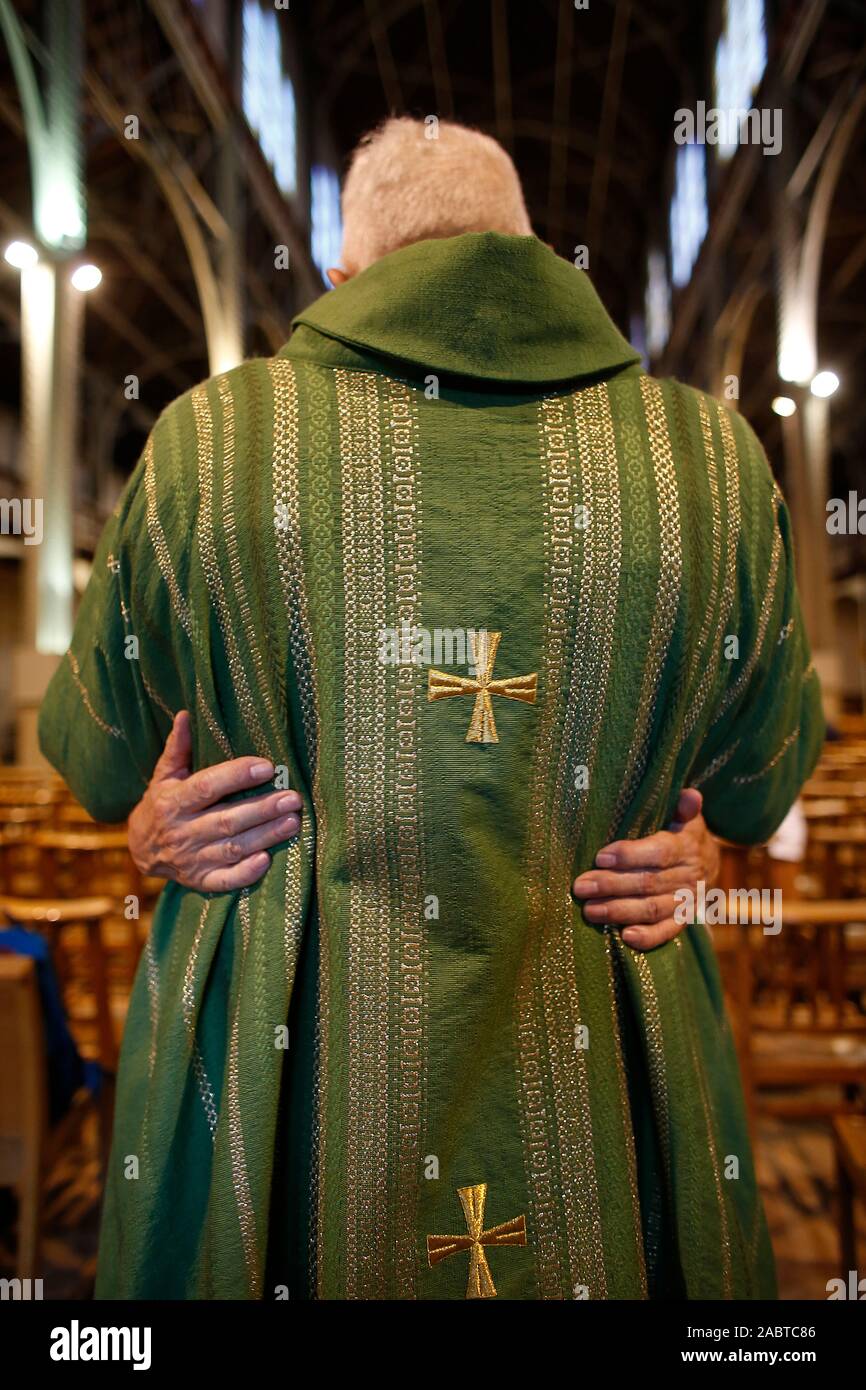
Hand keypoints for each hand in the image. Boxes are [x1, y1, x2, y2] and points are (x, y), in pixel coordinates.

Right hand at [127, 711, 302, 891]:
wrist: (141, 850)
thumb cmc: (162, 804)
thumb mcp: (164, 776)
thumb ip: (177, 748)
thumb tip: (186, 715)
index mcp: (173, 802)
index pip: (207, 787)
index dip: (236, 776)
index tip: (267, 766)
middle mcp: (182, 832)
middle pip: (226, 820)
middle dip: (262, 809)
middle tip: (292, 798)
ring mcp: (192, 860)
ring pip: (232, 848)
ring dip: (265, 836)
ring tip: (293, 822)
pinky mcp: (200, 881)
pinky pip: (225, 881)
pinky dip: (245, 873)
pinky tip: (267, 860)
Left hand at [571, 788, 719, 951]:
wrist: (710, 862)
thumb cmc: (683, 833)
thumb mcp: (686, 817)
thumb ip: (684, 808)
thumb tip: (690, 794)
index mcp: (686, 847)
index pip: (658, 853)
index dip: (629, 856)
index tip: (599, 857)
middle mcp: (688, 876)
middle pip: (649, 884)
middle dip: (611, 886)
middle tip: (580, 886)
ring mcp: (687, 901)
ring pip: (652, 909)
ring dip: (619, 911)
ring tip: (589, 910)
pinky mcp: (684, 920)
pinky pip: (667, 932)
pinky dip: (647, 937)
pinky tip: (623, 936)